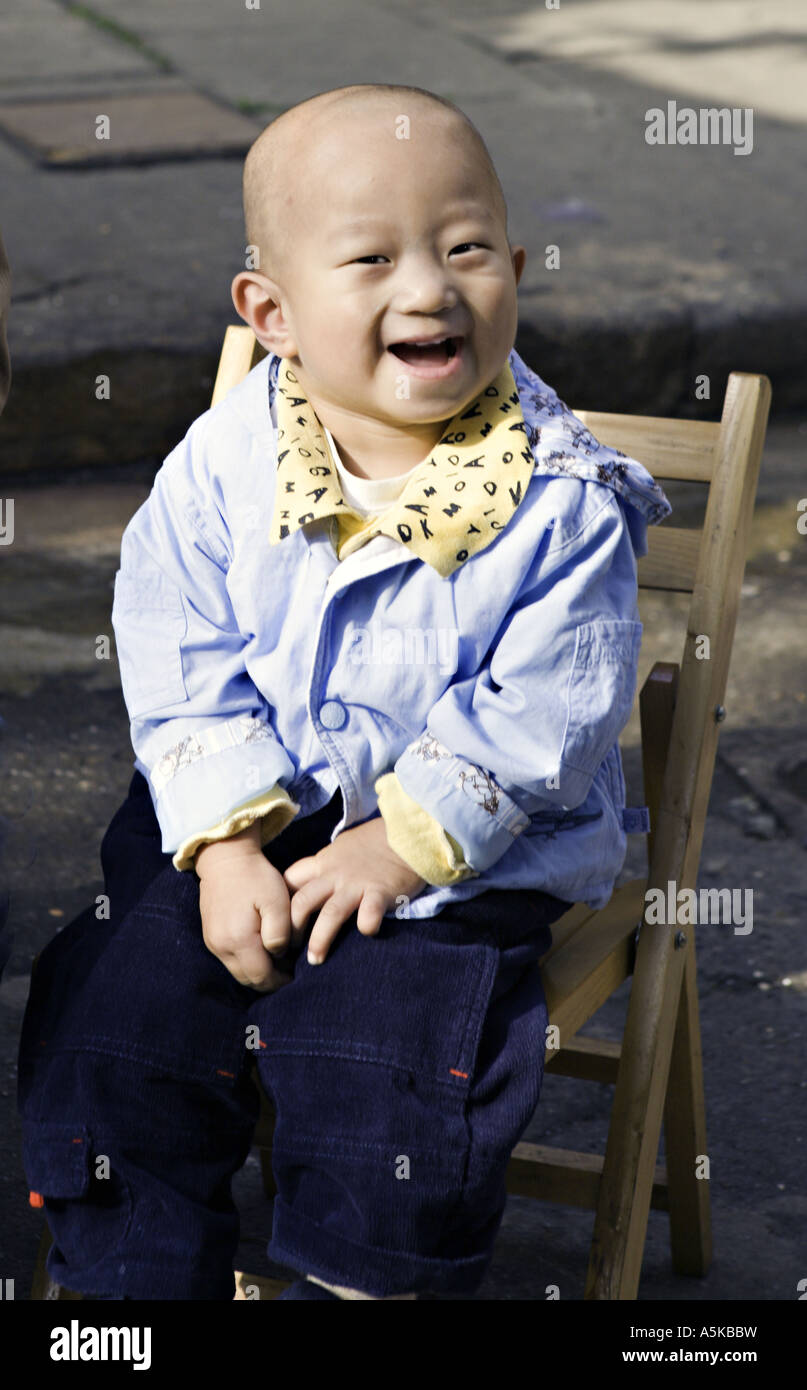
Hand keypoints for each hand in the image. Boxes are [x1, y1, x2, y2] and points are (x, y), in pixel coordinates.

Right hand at [196, 829, 295, 991]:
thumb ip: (280, 933)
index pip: (261, 977)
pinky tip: (261, 948)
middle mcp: (221, 947)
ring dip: (258, 972)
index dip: (280, 980)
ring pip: (238, 972)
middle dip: (269, 980)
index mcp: (238, 940)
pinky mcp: (210, 937)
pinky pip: (230, 960)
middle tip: (288, 970)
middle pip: (248, 980)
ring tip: (277, 959)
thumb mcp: (277, 901)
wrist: (225, 858)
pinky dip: (247, 961)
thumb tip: (279, 955)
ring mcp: (212, 943)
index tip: (295, 974)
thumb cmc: (255, 877)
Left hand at [283, 817, 426, 965]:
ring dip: (320, 940)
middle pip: (302, 902)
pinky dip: (367, 926)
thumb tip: (310, 883)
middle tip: (292, 950)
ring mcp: (357, 884)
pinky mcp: (380, 891)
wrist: (406, 832)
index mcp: (323, 863)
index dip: (280, 904)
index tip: (278, 923)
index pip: (290, 881)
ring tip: (316, 960)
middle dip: (292, 929)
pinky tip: (368, 933)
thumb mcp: (341, 849)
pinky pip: (369, 913)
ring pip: (330, 914)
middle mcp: (335, 874)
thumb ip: (326, 866)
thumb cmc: (375, 843)